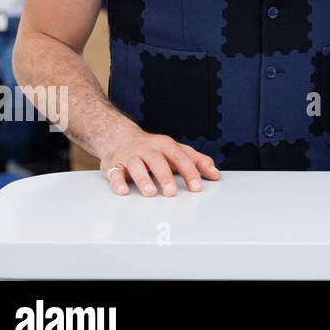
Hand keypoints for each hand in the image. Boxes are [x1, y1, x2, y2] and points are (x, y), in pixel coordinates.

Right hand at [99, 125, 220, 195]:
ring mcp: (131, 156)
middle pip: (158, 161)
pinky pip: (115, 173)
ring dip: (143, 179)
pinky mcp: (114, 165)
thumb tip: (215, 174)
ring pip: (136, 166)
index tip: (196, 187)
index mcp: (166, 145)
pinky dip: (118, 182)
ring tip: (151, 193)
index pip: (180, 158)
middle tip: (172, 192)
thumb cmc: (153, 148)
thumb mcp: (176, 150)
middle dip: (165, 177)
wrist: (119, 136)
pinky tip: (123, 191)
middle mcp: (148, 150)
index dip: (189, 172)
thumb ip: (197, 161)